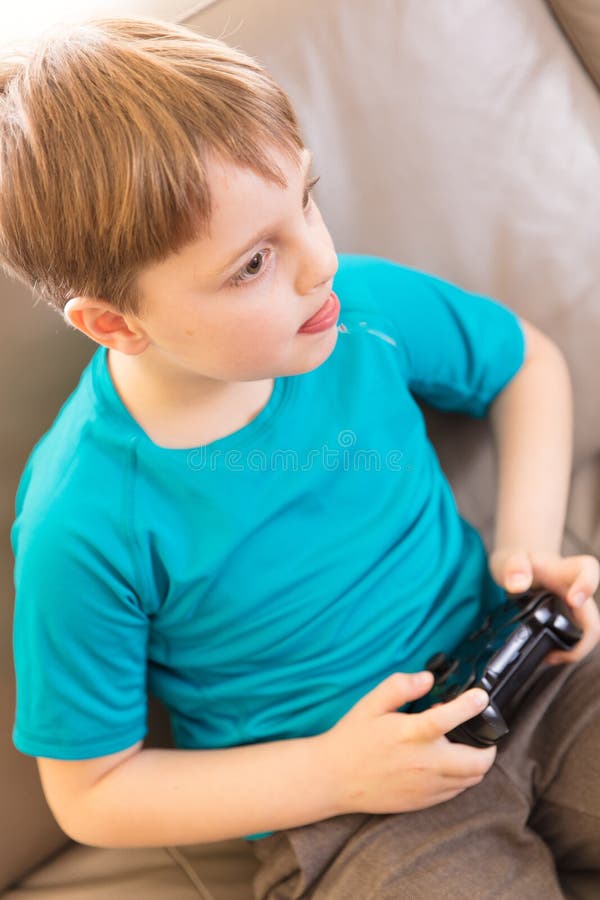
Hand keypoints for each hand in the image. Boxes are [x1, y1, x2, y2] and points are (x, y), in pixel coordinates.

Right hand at [320, 671, 495, 815]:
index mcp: (410, 734)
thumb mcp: (370, 704)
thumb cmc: (352, 738)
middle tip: (482, 733)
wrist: (333, 779)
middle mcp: (424, 763)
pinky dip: (461, 778)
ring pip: (470, 780)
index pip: (449, 718)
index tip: (480, 697)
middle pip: (476, 762)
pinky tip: (447, 764)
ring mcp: (426, 787)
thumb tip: (427, 678)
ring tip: (465, 748)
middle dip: (488, 747)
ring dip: (476, 763)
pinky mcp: (423, 802)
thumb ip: (400, 686)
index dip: (470, 705)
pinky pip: (455, 792)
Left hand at [489, 548, 599, 663]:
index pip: (588, 571)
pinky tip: (548, 654)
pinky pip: (578, 638)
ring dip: (574, 650)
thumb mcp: (511, 560)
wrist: (521, 567)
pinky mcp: (572, 619)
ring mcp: (578, 606)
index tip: (573, 600)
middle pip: (594, 616)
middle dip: (582, 641)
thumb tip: (517, 586)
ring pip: (590, 633)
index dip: (586, 586)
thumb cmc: (520, 562)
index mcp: (568, 569)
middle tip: (554, 652)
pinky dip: (566, 650)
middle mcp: (579, 589)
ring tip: (548, 656)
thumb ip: (514, 568)